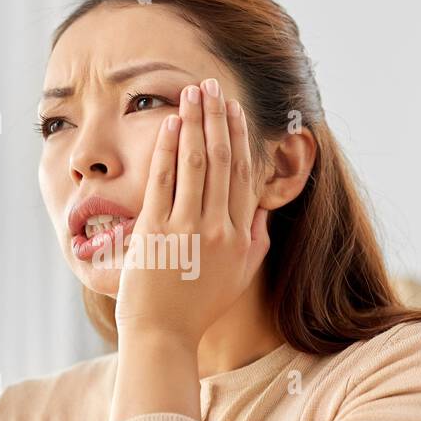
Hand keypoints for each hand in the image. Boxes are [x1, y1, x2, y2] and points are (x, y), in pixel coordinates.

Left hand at [112, 78, 270, 349]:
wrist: (164, 334)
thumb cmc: (198, 307)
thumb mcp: (240, 275)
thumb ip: (255, 239)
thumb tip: (262, 208)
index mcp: (242, 236)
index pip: (245, 175)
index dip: (241, 138)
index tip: (235, 111)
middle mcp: (220, 229)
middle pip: (225, 160)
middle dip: (219, 118)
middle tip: (213, 85)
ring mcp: (189, 230)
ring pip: (198, 163)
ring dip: (197, 122)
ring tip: (192, 91)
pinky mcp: (158, 232)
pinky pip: (166, 181)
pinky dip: (170, 149)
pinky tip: (172, 124)